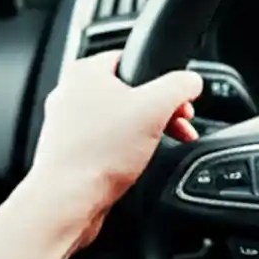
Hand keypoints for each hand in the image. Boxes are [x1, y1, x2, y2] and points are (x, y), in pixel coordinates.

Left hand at [29, 51, 202, 246]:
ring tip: (159, 145)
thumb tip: (191, 82)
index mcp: (85, 72)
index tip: (180, 100)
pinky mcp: (70, 150)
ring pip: (118, 118)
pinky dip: (124, 149)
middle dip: (160, 110)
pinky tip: (134, 162)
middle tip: (177, 124)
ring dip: (145, 130)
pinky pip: (106, 141)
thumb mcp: (155, 108)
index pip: (132, 58)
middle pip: (129, 91)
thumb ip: (180, 86)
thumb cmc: (99, 154)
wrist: (68, 200)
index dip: (163, 79)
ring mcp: (67, 123)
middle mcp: (71, 93)